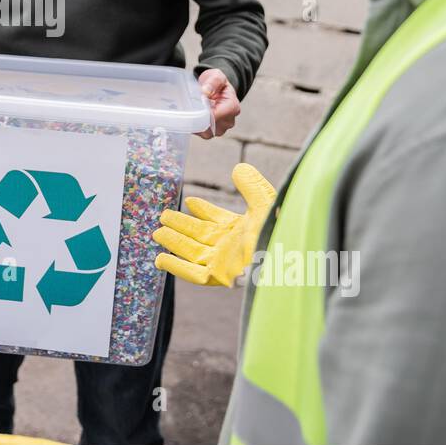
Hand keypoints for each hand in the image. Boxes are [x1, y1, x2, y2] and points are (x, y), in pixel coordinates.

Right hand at [153, 163, 275, 286]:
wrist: (288, 259)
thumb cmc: (281, 233)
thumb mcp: (266, 205)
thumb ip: (251, 187)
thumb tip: (238, 168)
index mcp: (239, 229)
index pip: (215, 218)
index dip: (202, 209)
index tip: (189, 200)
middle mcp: (228, 245)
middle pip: (198, 234)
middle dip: (180, 225)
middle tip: (163, 215)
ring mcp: (222, 261)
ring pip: (191, 251)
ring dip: (174, 241)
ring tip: (157, 232)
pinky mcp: (220, 276)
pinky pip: (193, 273)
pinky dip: (176, 267)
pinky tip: (161, 259)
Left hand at [196, 68, 240, 138]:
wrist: (218, 90)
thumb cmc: (218, 83)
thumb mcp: (217, 76)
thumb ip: (213, 82)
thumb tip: (206, 91)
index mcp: (232, 107)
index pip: (217, 115)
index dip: (204, 113)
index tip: (194, 106)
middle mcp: (229, 120)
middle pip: (211, 127)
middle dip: (199, 119)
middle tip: (189, 109)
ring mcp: (222, 128)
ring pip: (206, 133)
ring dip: (197, 124)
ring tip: (191, 113)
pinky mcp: (214, 132)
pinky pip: (203, 133)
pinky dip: (196, 127)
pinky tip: (192, 117)